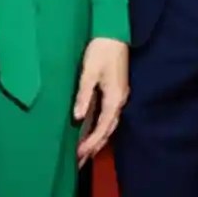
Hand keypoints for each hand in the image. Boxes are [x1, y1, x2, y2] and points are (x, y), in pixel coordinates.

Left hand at [74, 37, 128, 167]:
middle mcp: (119, 101)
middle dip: (94, 147)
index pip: (103, 127)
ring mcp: (118, 97)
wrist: (113, 34)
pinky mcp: (115, 92)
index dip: (91, 143)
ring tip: (84, 153)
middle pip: (108, 130)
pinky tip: (90, 132)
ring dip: (97, 139)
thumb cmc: (101, 51)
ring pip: (108, 125)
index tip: (79, 155)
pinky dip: (99, 128)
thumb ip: (84, 95)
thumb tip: (78, 118)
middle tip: (80, 162)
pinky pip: (107, 116)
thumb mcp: (89, 72)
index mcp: (114, 98)